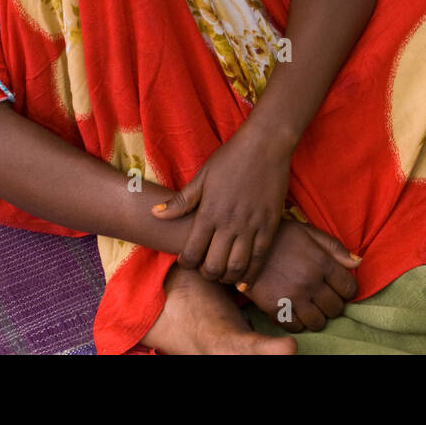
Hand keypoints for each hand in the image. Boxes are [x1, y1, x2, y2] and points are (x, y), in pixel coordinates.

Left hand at [152, 120, 291, 285]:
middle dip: (207, 274)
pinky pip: (260, 258)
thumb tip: (155, 214)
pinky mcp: (270, 224)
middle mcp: (229, 223)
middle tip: (206, 270)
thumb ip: (180, 201)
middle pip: (214, 266)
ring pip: (237, 267)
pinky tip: (245, 280)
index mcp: (209, 212)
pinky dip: (252, 274)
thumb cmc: (231, 158)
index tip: (188, 261)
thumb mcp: (202, 177)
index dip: (187, 264)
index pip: (192, 253)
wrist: (265, 144)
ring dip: (228, 278)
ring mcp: (252, 225)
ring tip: (224, 274)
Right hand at [242, 221, 361, 331]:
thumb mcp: (309, 233)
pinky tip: (295, 311)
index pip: (349, 289)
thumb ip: (335, 248)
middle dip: (333, 305)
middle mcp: (311, 282)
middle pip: (336, 309)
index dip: (347, 291)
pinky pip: (296, 327)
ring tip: (311, 307)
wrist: (244, 244)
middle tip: (325, 298)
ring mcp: (293, 296)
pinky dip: (298, 323)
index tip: (340, 289)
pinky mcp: (275, 307)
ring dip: (318, 317)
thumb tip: (358, 262)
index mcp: (322, 262)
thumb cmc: (280, 236)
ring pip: (318, 322)